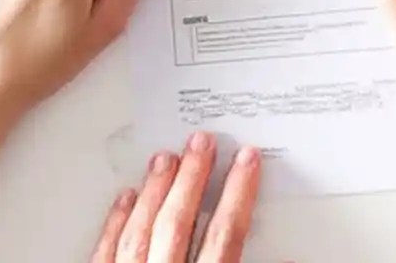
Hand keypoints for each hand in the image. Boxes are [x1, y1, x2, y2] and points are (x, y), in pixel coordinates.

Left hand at [90, 133, 261, 262]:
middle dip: (192, 177)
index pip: (224, 235)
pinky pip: (106, 250)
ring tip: (164, 158)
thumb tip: (288, 256)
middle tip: (202, 143)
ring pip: (141, 230)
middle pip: (178, 222)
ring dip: (155, 190)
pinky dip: (117, 221)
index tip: (246, 161)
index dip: (238, 193)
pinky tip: (126, 197)